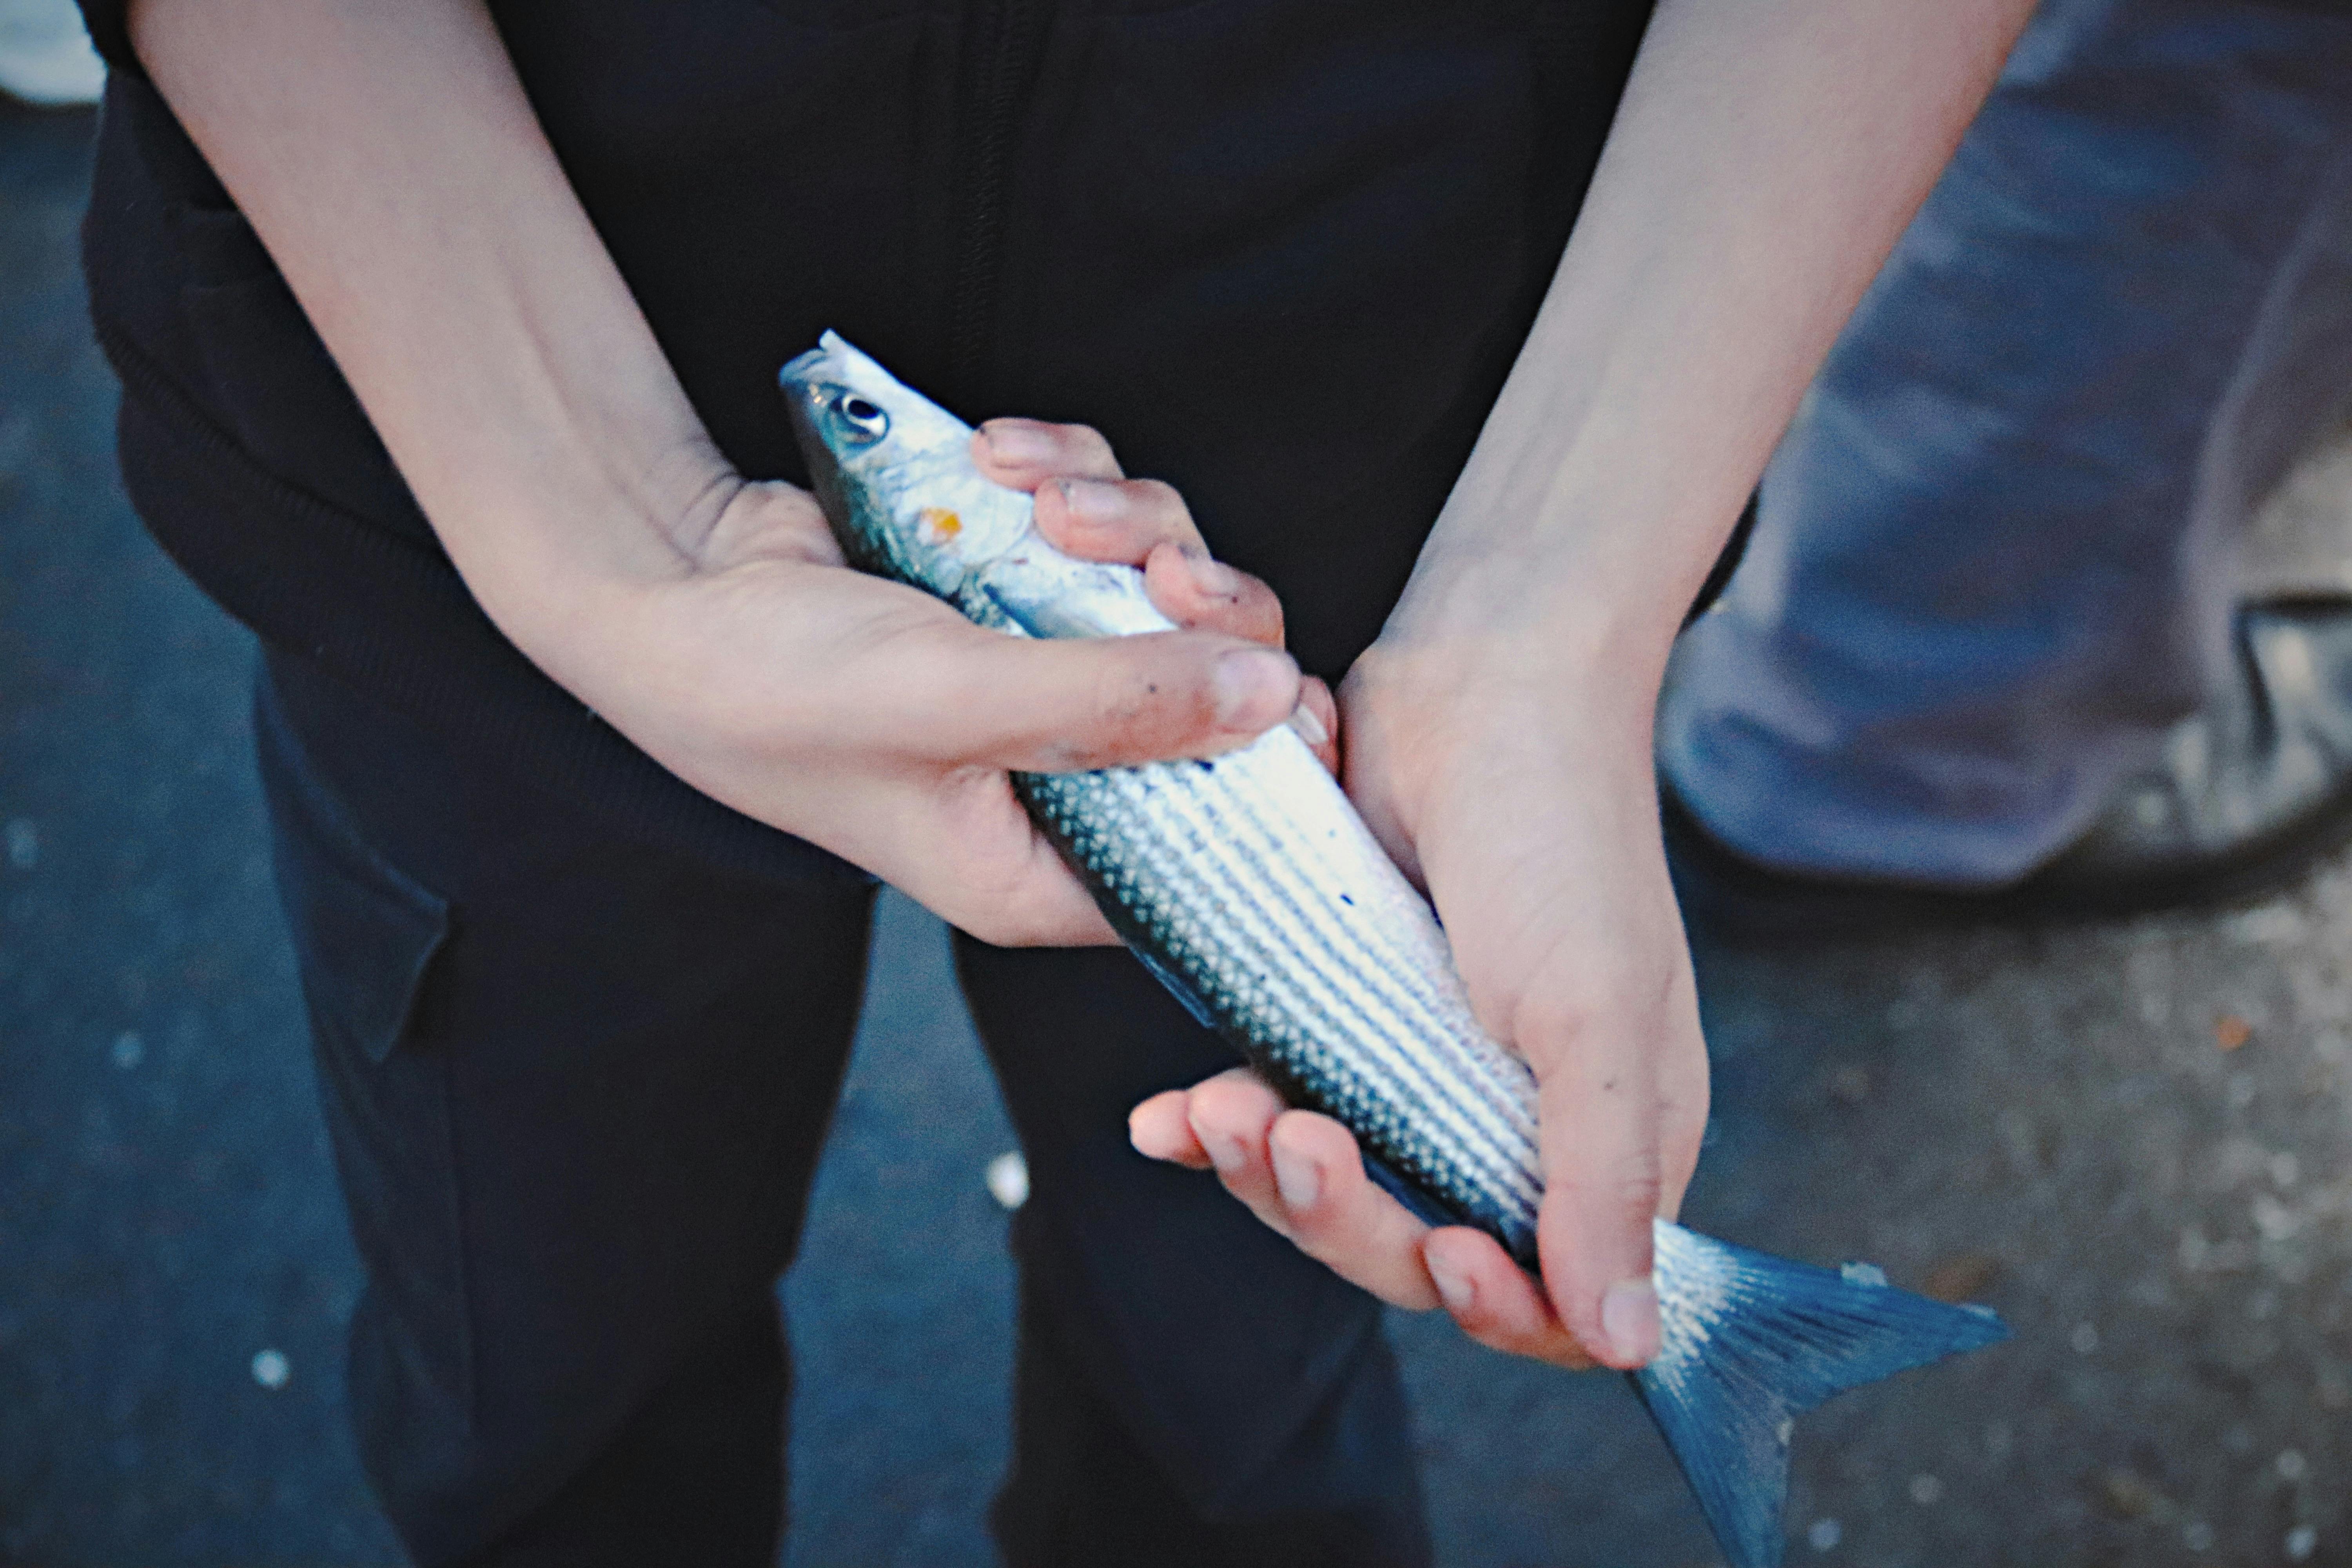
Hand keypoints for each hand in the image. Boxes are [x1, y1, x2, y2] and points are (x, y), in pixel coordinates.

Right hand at [546, 421, 1332, 947]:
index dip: (1276, 778)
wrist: (663, 578)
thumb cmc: (773, 685)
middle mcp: (1057, 780)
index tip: (1301, 698)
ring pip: (1168, 587)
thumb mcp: (950, 701)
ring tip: (1041, 497)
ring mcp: (1041, 671)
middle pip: (1216, 698)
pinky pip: (1102, 521)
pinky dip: (1067, 475)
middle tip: (1157, 567)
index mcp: (1045, 866)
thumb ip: (1116, 703)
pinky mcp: (1017, 581)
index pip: (1216, 848)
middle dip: (1199, 612)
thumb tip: (1275, 696)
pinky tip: (997, 455)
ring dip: (1124, 523)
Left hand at [1131, 630, 1707, 1370]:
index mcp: (1612, 1133)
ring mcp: (1428, 1066)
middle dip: (1347, 1220)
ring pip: (1339, 1187)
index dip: (1496, 1305)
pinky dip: (1219, 1128)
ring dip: (1268, 1173)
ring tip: (1221, 1111)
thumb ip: (1606, 1181)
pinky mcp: (1348, 1013)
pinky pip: (1279, 1110)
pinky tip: (1167, 1121)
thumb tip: (1631, 1343)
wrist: (1481, 680)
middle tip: (1291, 1146)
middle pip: (1424, 1248)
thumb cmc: (1560, 834)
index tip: (1447, 1259)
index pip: (1554, 1294)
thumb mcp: (1598, 1014)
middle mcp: (1520, 1115)